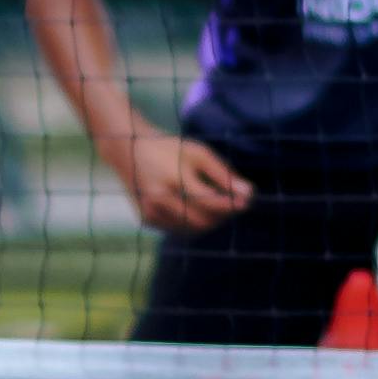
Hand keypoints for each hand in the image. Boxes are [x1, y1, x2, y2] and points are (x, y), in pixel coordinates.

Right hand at [111, 123, 253, 234]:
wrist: (128, 150)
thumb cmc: (169, 149)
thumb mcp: (198, 153)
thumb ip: (223, 174)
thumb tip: (249, 194)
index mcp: (175, 179)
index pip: (212, 202)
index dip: (232, 204)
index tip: (246, 200)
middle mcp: (160, 199)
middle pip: (203, 221)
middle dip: (222, 215)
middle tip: (231, 204)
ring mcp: (151, 211)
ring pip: (191, 229)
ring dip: (207, 221)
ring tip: (212, 204)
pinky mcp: (146, 219)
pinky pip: (177, 229)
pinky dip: (189, 222)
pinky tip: (190, 206)